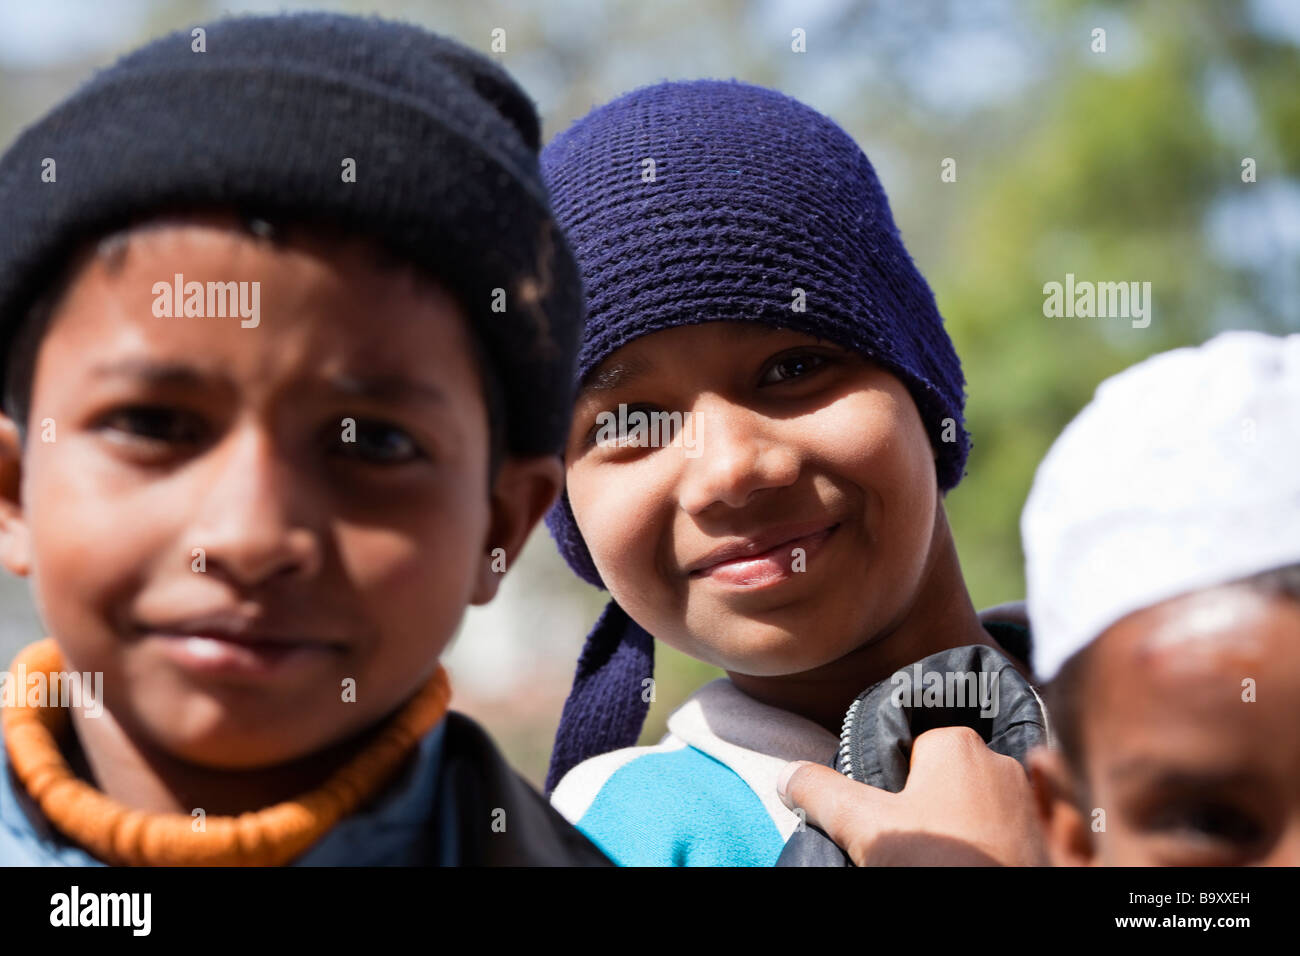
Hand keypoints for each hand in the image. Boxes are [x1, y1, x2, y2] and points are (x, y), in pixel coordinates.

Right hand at [777, 726, 1046, 865]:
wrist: (1004, 925)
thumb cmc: (936, 867)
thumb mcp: (865, 828)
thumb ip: (822, 793)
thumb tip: (787, 775)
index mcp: (956, 744)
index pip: (914, 750)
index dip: (897, 786)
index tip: (891, 821)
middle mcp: (1004, 761)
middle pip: (953, 775)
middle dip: (935, 803)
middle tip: (916, 847)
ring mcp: (1039, 800)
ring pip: (995, 800)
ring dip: (978, 821)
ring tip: (950, 860)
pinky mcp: (1063, 839)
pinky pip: (1050, 821)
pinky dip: (1032, 829)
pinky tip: (1010, 846)